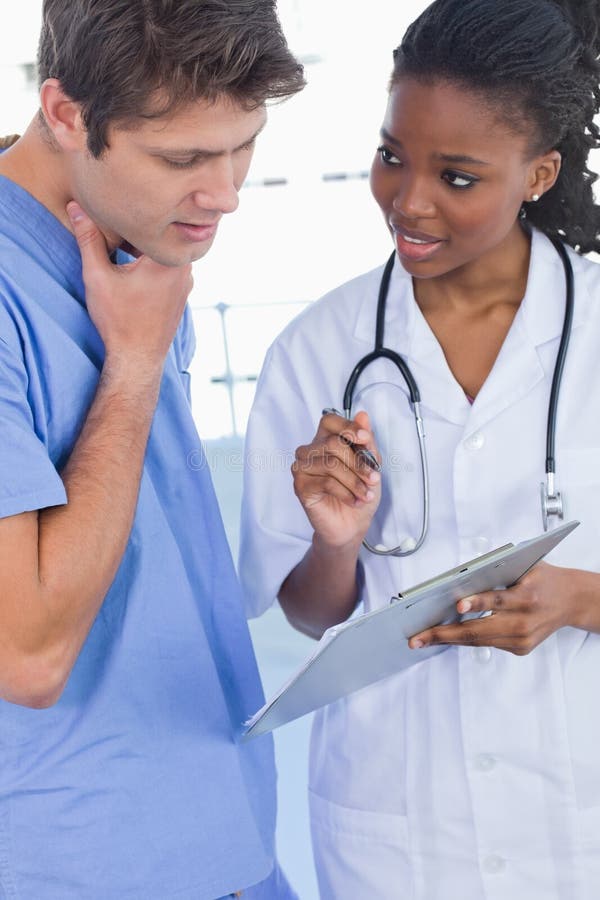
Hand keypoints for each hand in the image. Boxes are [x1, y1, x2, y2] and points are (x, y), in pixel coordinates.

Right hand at [67, 202, 192, 365]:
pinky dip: (152, 262)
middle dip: (138, 230)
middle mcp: (185, 267)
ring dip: (145, 247)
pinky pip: (169, 266)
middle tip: (116, 227)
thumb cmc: (119, 321)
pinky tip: (133, 268)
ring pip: (165, 251)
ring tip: (122, 246)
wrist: (138, 358)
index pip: (152, 221)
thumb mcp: (98, 276)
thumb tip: (77, 208)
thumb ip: (89, 240)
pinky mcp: (182, 292)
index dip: (129, 215)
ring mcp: (187, 281)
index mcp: (168, 258)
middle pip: (161, 235)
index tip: (113, 214)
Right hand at [292, 410, 380, 549]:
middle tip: (374, 478)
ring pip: (330, 464)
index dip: (347, 426)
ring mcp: (302, 468)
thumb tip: (363, 415)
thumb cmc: (360, 492)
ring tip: (366, 494)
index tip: (365, 439)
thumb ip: (366, 442)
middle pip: (334, 443)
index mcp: (325, 440)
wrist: (352, 525)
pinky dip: (345, 492)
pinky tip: (354, 500)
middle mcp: (310, 450)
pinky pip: (325, 482)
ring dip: (354, 481)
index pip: (329, 420)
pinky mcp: (300, 486)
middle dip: (359, 463)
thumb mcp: (371, 465)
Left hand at [409, 561, 582, 655]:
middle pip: (479, 630)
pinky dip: (465, 639)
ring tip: (423, 638)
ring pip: (479, 640)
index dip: (477, 602)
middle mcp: (524, 621)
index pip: (497, 599)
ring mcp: (522, 639)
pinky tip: (446, 636)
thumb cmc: (543, 578)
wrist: (572, 600)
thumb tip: (461, 578)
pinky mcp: (520, 649)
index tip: (457, 604)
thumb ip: (495, 571)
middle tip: (418, 637)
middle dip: (444, 634)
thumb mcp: (524, 565)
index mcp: (527, 596)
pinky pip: (486, 643)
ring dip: (448, 639)